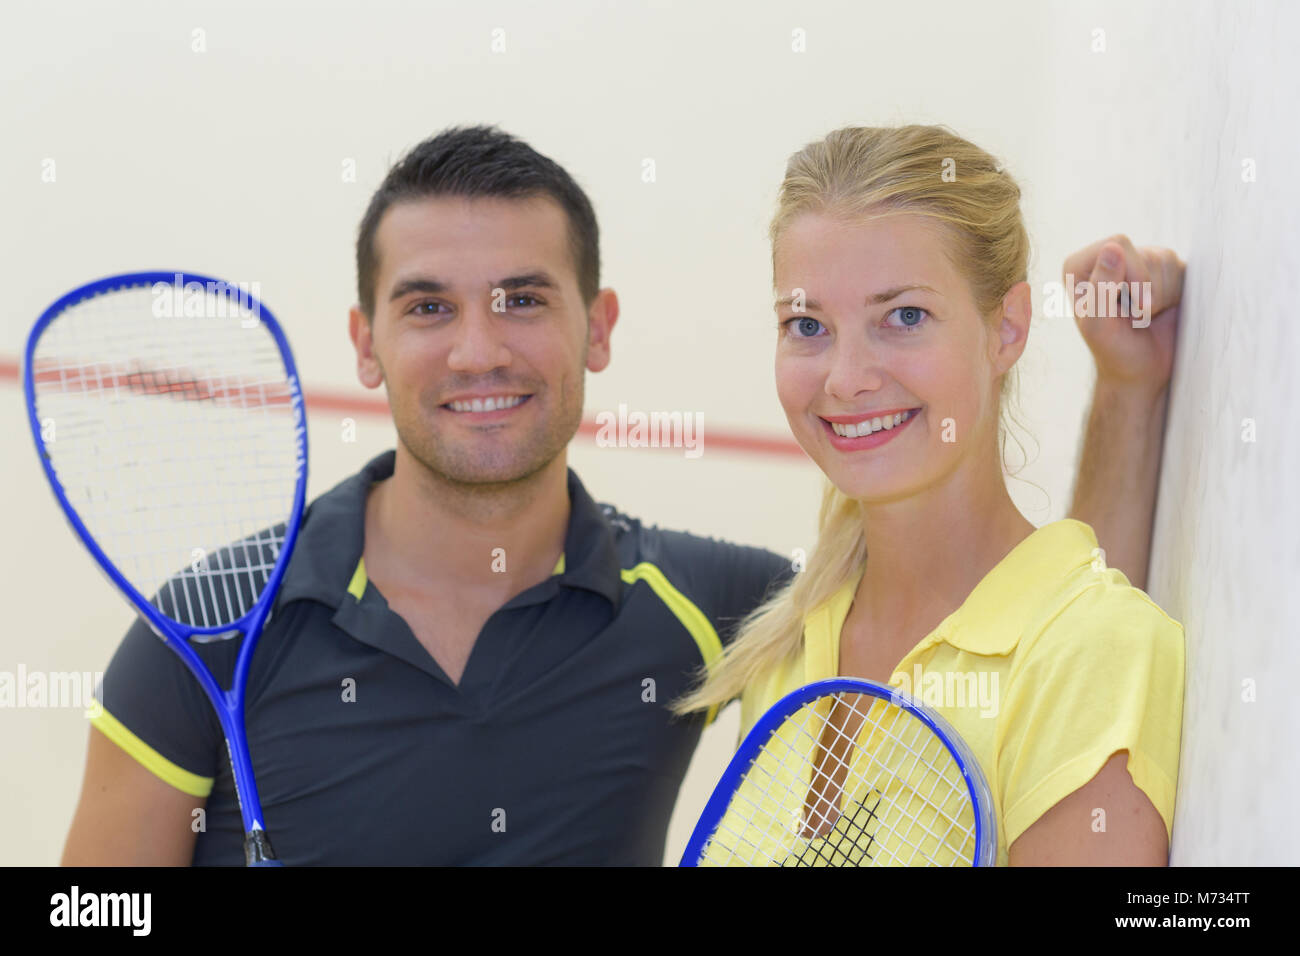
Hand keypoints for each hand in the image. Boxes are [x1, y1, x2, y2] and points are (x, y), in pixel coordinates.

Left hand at [1064, 235, 1184, 393]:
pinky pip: (1182, 269)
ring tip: (1145, 315)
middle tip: (1136, 317)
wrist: (1142, 371)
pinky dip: (1177, 294)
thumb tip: (1113, 247)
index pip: (1118, 243)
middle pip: (1147, 254)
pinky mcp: (1163, 271)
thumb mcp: (1100, 325)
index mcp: (1080, 267)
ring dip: (1163, 296)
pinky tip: (1161, 310)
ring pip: (1167, 260)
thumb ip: (1102, 288)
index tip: (1130, 306)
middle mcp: (1107, 258)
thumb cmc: (1114, 351)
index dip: (1133, 274)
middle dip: (1148, 292)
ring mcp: (1136, 262)